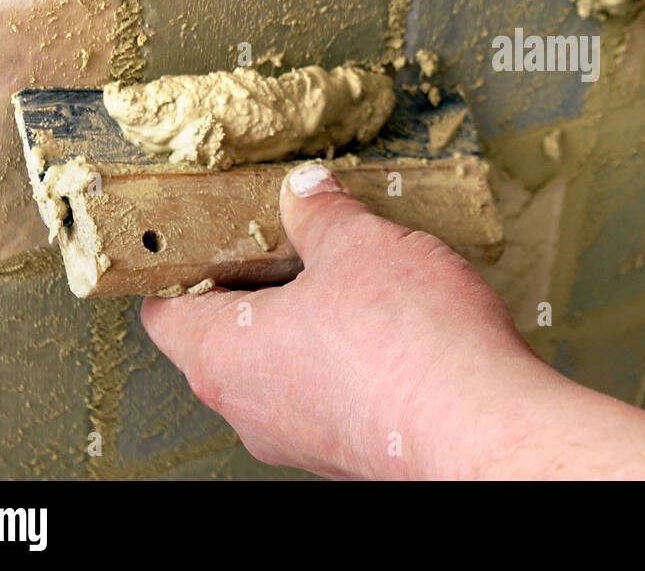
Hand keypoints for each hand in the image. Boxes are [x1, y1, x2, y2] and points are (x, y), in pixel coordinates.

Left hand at [140, 161, 535, 479]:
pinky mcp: (347, 449)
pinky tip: (390, 326)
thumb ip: (321, 213)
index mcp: (223, 354)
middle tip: (298, 241)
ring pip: (279, 369)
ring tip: (356, 279)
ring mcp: (298, 437)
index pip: (165, 311)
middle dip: (260, 285)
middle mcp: (248, 407)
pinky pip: (326, 394)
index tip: (209, 235)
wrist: (480, 424)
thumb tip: (305, 194)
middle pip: (224, 338)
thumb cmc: (408, 345)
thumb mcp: (360, 244)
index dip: (181, 266)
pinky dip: (344, 359)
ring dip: (308, 323)